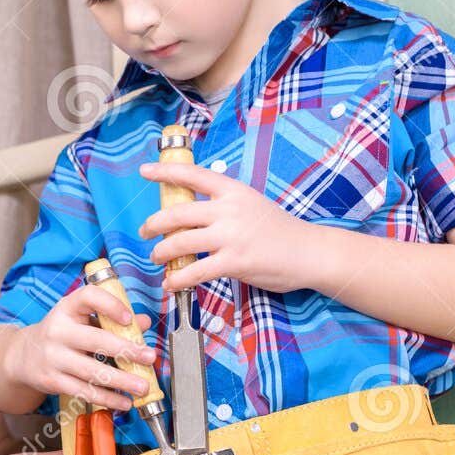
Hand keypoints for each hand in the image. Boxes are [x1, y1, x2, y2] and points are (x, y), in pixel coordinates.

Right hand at [4, 283, 154, 410]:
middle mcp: (58, 330)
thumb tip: (144, 323)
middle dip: (126, 350)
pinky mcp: (52, 380)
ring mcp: (53, 357)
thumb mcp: (82, 319)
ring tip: (143, 386)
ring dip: (121, 381)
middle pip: (95, 340)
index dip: (110, 306)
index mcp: (67, 308)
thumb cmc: (62, 334)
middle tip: (150, 357)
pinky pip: (84, 391)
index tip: (129, 319)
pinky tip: (124, 402)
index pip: (88, 297)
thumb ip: (112, 319)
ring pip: (92, 371)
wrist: (23, 356)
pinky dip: (107, 398)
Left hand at [138, 162, 323, 293]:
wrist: (309, 252)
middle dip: (153, 224)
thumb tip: (189, 214)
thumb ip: (223, 206)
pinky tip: (171, 283)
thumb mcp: (250, 205)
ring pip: (181, 242)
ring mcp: (231, 236)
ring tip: (156, 257)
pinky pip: (195, 271)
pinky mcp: (234, 262)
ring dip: (161, 252)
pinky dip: (178, 279)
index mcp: (233, 190)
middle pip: (178, 213)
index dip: (165, 172)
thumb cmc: (278, 230)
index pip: (193, 175)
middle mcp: (229, 210)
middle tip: (145, 231)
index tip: (145, 171)